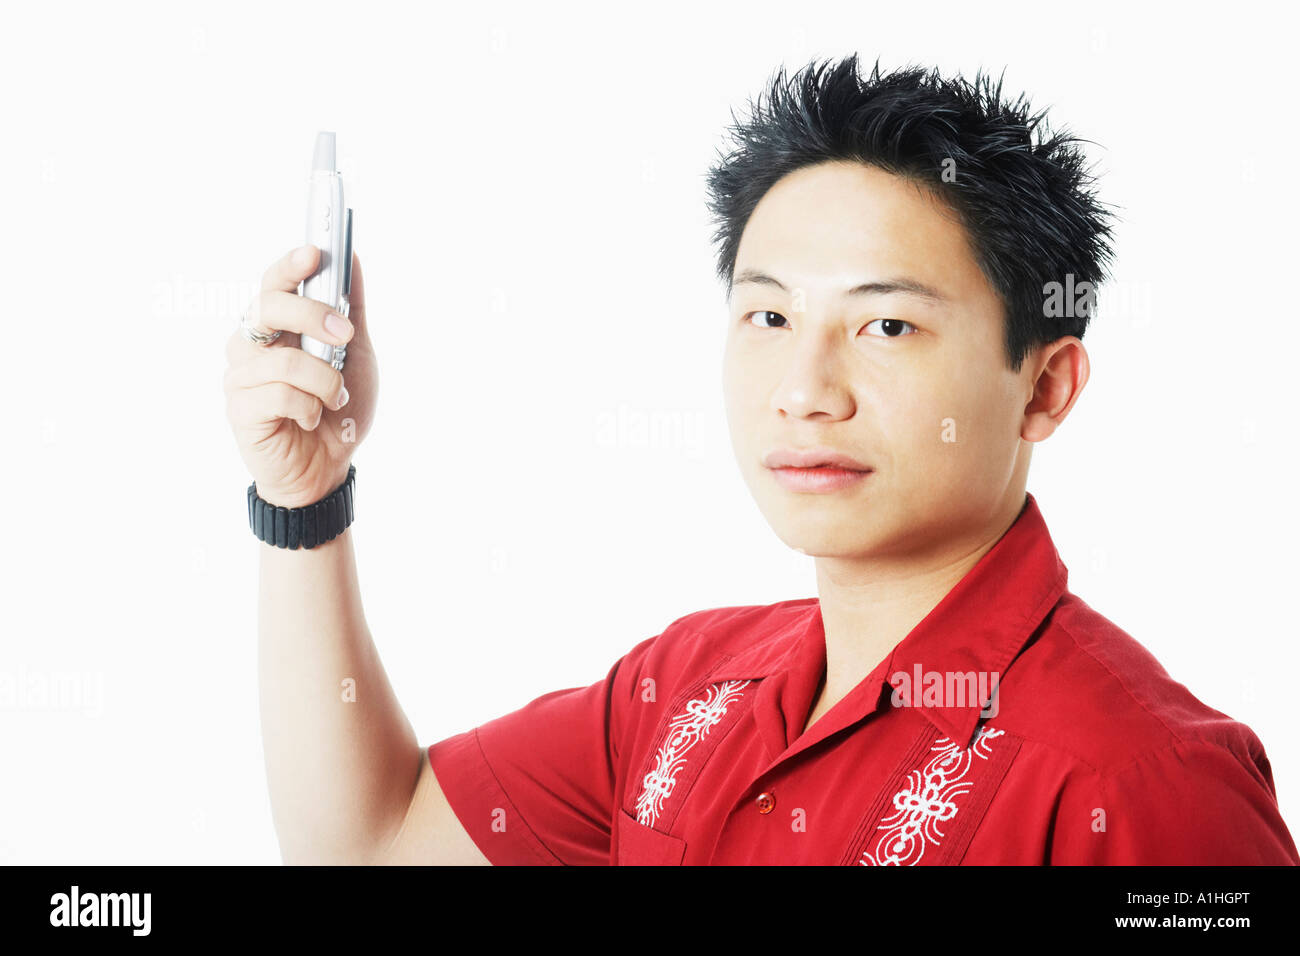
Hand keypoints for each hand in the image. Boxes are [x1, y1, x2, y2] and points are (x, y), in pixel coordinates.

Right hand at [224, 244, 377, 507]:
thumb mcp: (357, 355)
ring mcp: (241, 377)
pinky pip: (278, 395)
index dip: (290, 266)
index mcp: (277, 327)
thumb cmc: (338, 410)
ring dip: (323, 380)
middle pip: (267, 308)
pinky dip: (308, 407)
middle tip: (345, 335)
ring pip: (281, 360)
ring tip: (335, 398)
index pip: (274, 284)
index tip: (315, 252)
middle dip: (313, 316)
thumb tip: (350, 257)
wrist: (328, 467)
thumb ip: (353, 308)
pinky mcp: (240, 410)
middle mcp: (251, 345)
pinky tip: (312, 419)